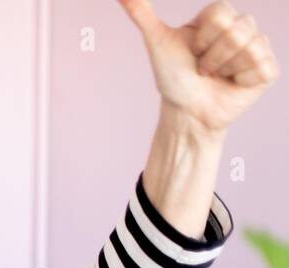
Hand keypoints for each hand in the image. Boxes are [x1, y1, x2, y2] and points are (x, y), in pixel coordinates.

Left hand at [119, 0, 278, 135]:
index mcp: (218, 17)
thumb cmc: (173, 78)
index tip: (193, 50)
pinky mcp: (267, 69)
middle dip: (213, 56)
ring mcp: (257, 47)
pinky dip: (242, 80)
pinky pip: (262, 67)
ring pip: (250, 48)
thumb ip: (142, 14)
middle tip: (203, 69)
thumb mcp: (157, 43)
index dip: (203, 38)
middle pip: (237, 31)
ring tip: (216, 76)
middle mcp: (241, 28)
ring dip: (225, 69)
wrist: (186, 113)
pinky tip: (233, 84)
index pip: (220, 13)